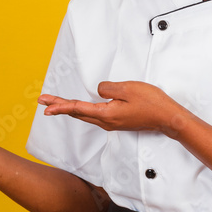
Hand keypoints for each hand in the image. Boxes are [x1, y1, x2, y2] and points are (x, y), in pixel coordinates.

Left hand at [38, 80, 188, 135]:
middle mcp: (106, 122)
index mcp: (106, 114)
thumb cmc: (151, 103)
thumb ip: (108, 88)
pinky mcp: (118, 122)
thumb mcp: (128, 89)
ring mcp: (112, 123)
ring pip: (85, 115)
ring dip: (69, 109)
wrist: (168, 118)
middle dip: (59, 106)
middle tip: (42, 101)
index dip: (60, 105)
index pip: (77, 108)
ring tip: (55, 104)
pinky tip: (80, 108)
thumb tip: (98, 91)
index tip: (45, 105)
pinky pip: (94, 115)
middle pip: (77, 113)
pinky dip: (82, 111)